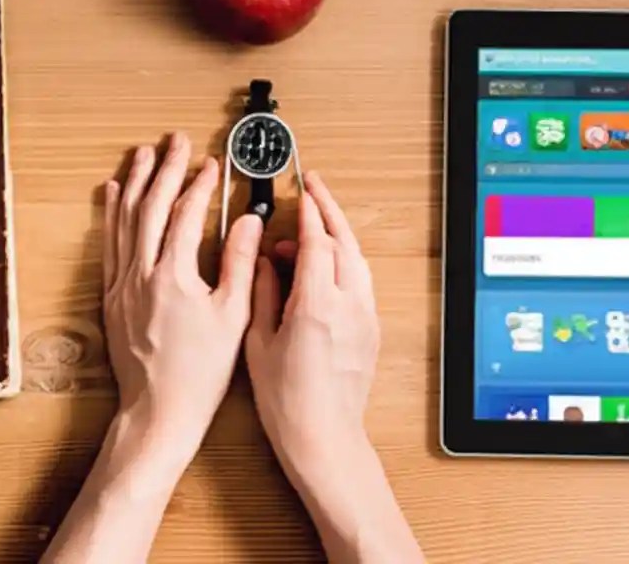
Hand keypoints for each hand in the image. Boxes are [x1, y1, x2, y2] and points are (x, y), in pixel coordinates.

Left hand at [102, 133, 263, 456]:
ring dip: (135, 182)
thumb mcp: (233, 317)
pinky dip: (111, 215)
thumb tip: (247, 221)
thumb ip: (241, 264)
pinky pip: (109, 244)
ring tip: (143, 153)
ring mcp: (122, 285)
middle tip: (176, 140)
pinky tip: (114, 195)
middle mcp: (141, 274)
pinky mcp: (112, 298)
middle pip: (151, 207)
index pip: (187, 215)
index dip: (200, 184)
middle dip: (165, 169)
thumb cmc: (200, 373)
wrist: (158, 411)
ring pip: (125, 220)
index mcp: (174, 276)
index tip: (211, 164)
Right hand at [244, 172, 423, 562]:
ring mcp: (365, 317)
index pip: (316, 242)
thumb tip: (263, 259)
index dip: (308, 213)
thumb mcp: (258, 342)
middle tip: (313, 189)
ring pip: (357, 260)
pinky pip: (361, 281)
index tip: (299, 192)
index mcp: (316, 305)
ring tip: (313, 225)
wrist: (324, 438)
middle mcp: (348, 306)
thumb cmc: (286, 401)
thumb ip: (262, 293)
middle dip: (328, 211)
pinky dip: (344, 261)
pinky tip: (324, 264)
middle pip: (344, 242)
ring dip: (337, 236)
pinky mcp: (370, 330)